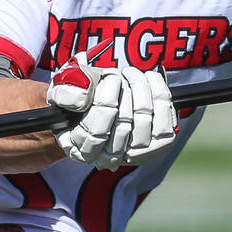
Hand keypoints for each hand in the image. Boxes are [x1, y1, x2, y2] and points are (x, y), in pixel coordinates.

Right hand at [47, 47, 178, 169]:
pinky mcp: (159, 145)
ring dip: (141, 90)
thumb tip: (84, 98)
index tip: (110, 77)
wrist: (107, 96)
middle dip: (124, 91)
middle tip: (118, 74)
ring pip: (144, 122)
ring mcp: (135, 154)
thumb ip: (67, 92)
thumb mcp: (65, 88)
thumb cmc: (83, 93)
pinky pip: (166, 123)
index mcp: (79, 147)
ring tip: (131, 75)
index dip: (106, 100)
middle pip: (123, 126)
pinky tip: (150, 79)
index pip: (96, 132)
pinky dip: (160, 95)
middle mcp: (107, 158)